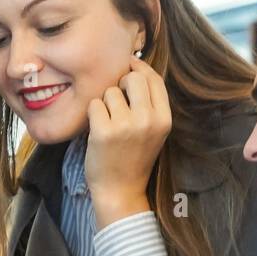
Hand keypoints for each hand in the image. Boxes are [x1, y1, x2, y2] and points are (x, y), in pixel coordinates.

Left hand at [84, 56, 171, 226]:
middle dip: (121, 83)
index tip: (129, 65)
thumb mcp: (154, 132)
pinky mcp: (103, 132)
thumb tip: (135, 70)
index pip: (154, 79)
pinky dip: (92, 114)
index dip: (140, 67)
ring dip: (105, 103)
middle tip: (116, 99)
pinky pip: (94, 105)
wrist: (120, 191)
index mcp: (164, 119)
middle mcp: (148, 119)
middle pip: (133, 78)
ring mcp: (125, 125)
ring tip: (108, 122)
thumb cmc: (134, 158)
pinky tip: (97, 129)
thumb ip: (150, 104)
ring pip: (109, 91)